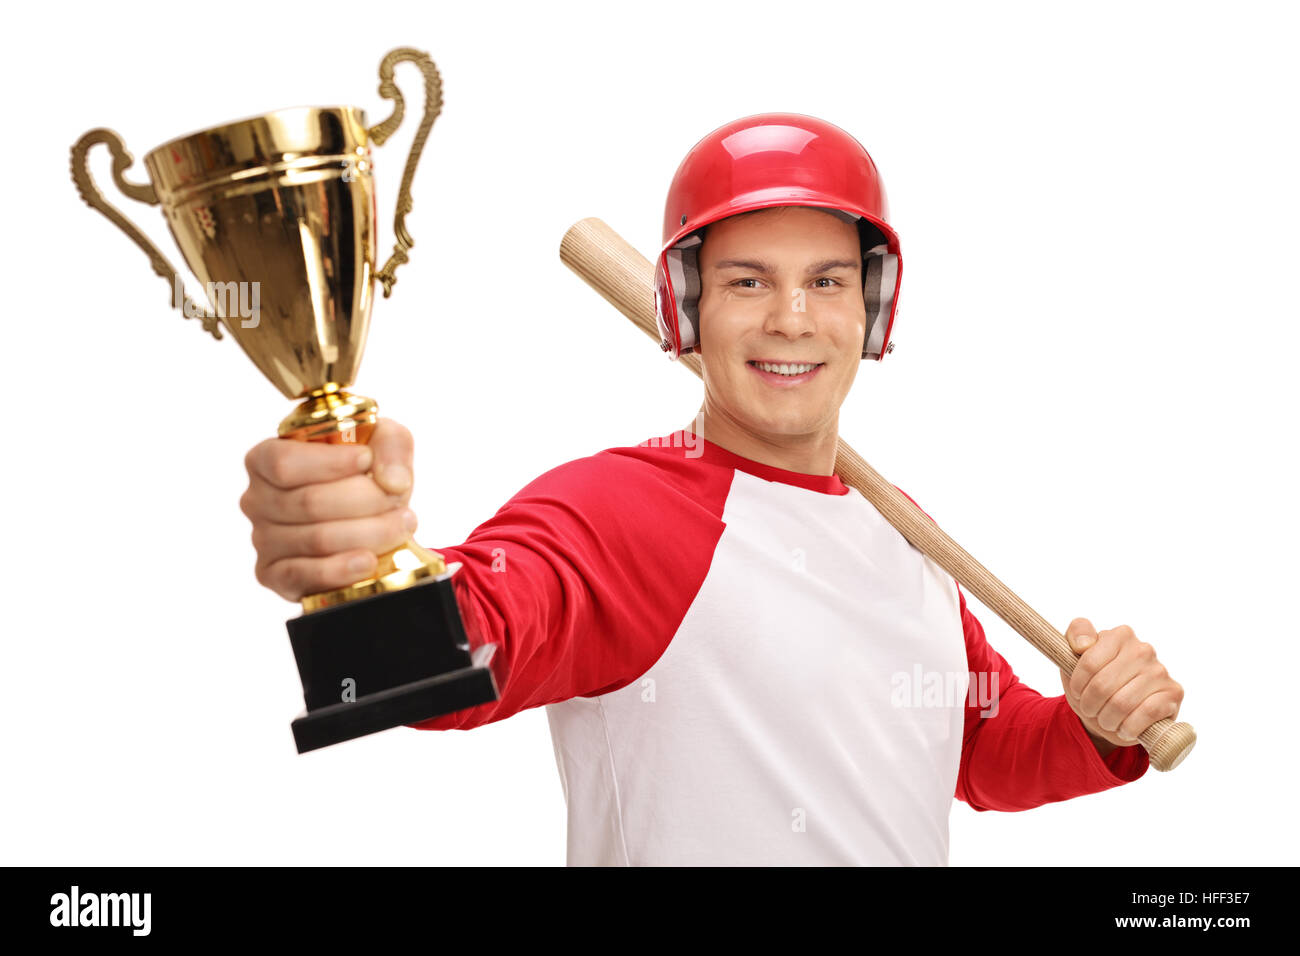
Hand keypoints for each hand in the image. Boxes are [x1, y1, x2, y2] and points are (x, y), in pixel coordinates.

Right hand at [239, 418, 417, 601]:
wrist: (370, 518)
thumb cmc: (366, 473)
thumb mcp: (383, 441)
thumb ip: (392, 446)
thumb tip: (393, 482)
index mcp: (265, 459)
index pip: (284, 462)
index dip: (329, 462)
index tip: (367, 459)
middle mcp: (256, 500)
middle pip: (309, 502)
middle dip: (365, 501)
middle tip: (398, 500)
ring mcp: (262, 541)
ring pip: (317, 539)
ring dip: (369, 533)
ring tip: (401, 525)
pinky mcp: (275, 576)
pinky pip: (305, 575)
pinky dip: (341, 569)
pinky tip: (368, 561)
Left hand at [1060, 618, 1183, 756]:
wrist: (1116, 714)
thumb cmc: (1092, 684)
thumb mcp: (1074, 658)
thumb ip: (1075, 634)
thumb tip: (1082, 645)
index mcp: (1120, 635)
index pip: (1089, 663)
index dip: (1078, 685)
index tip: (1077, 692)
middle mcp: (1143, 649)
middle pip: (1103, 685)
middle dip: (1090, 705)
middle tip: (1090, 710)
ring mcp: (1161, 671)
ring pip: (1122, 703)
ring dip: (1107, 719)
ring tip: (1106, 720)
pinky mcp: (1174, 693)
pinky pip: (1146, 713)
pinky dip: (1129, 727)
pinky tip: (1125, 728)